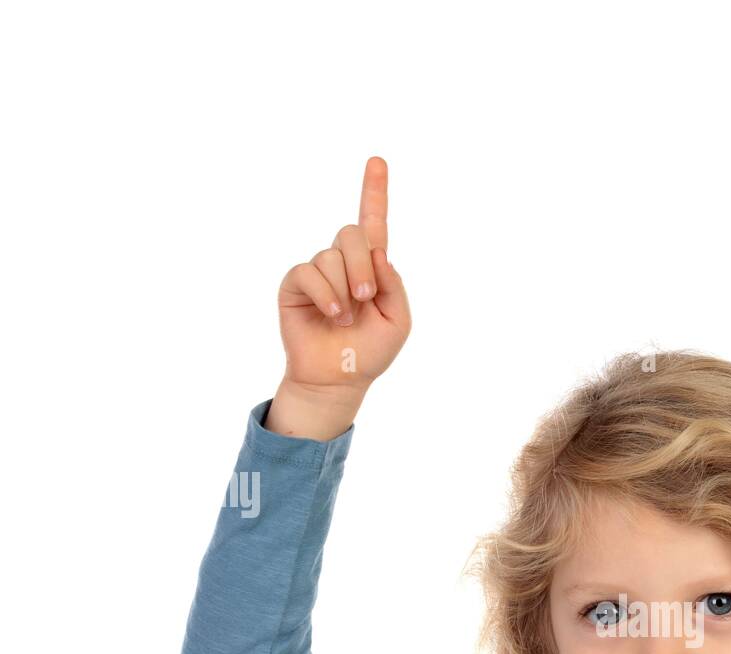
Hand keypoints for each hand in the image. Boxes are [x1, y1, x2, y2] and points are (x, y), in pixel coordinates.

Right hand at [274, 156, 411, 399]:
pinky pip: (309, 272)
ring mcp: (318, 271)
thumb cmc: (370, 351)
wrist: (339, 378)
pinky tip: (333, 315)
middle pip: (352, 233)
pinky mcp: (295, 283)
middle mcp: (343, 262)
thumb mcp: (397, 320)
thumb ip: (394, 285)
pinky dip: (326, 295)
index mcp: (372, 267)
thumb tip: (379, 253)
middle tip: (366, 296)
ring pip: (331, 256)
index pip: (374, 223)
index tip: (378, 160)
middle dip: (362, 264)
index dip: (374, 191)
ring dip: (345, 289)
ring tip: (346, 318)